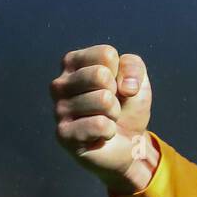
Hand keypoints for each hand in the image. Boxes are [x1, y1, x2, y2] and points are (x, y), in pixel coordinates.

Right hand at [50, 44, 156, 193]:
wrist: (129, 142)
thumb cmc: (127, 106)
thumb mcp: (138, 80)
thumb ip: (133, 66)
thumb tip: (125, 87)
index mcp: (74, 63)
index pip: (106, 54)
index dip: (122, 73)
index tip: (118, 85)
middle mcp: (60, 84)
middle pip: (101, 75)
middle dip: (117, 93)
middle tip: (112, 105)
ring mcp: (59, 109)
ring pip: (103, 100)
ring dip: (114, 113)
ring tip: (106, 119)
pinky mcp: (63, 134)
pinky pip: (100, 124)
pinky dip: (110, 130)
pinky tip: (100, 135)